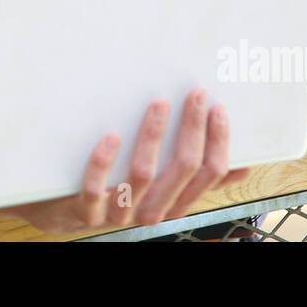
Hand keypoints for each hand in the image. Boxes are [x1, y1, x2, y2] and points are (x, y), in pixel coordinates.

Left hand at [0, 89, 249, 233]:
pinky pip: (97, 187)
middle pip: (183, 168)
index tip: (218, 107)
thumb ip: (195, 178)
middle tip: (195, 93)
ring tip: (158, 102)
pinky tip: (110, 135)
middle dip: (193, 127)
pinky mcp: (88, 211)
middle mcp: (153, 211)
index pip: (209, 174)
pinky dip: (104, 161)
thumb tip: (242, 166)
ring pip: (144, 174)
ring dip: (153, 135)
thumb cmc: (118, 191)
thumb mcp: (161, 187)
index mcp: (174, 203)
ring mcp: (120, 213)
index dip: (218, 140)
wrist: (63, 213)